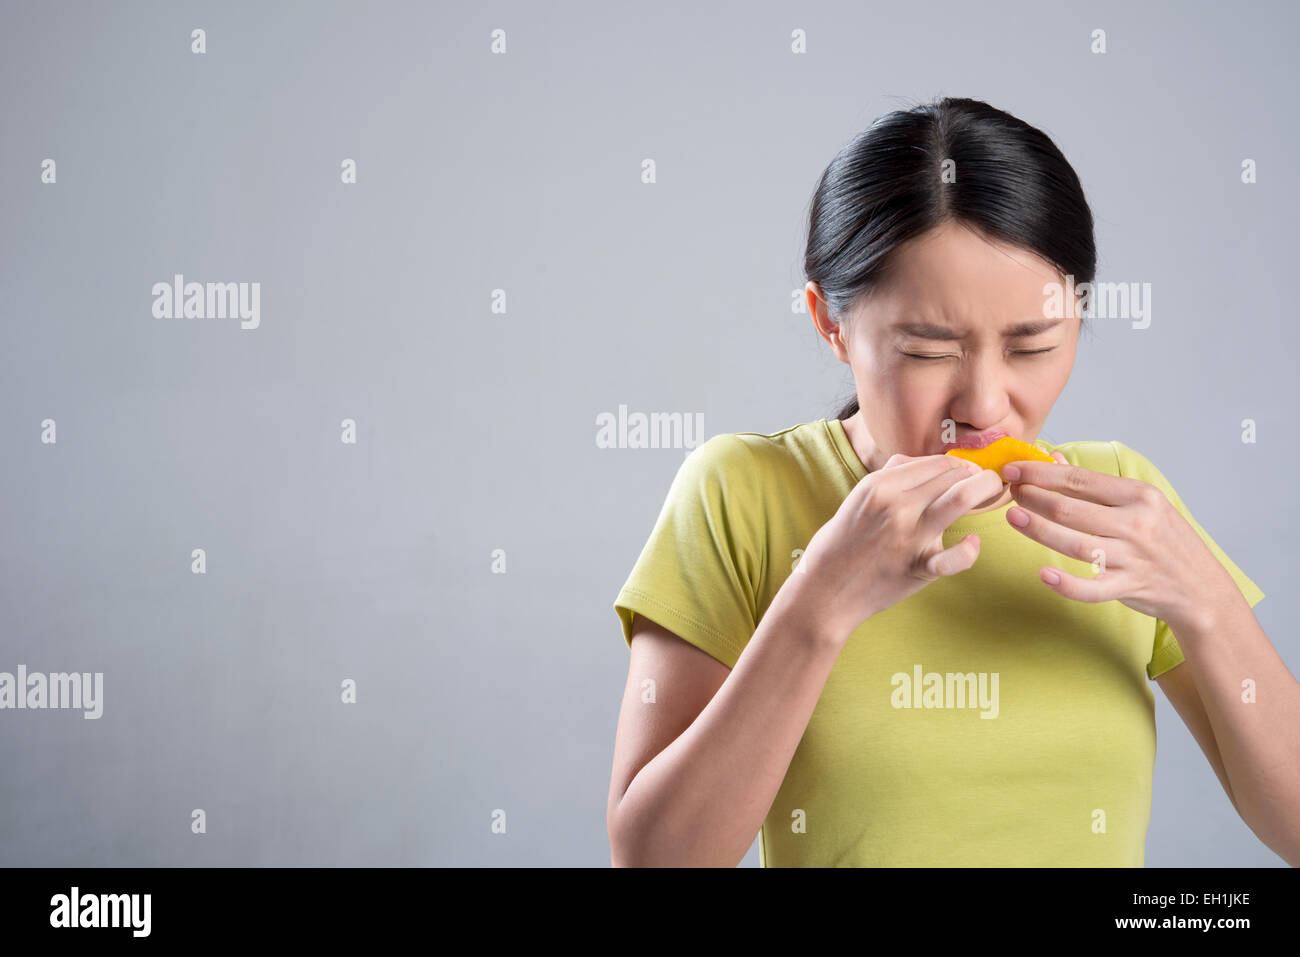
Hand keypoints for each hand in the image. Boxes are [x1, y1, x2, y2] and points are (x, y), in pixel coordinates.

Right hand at [790, 452, 1003, 641]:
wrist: (825, 591)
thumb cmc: (840, 544)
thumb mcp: (857, 499)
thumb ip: (888, 476)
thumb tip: (920, 461)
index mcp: (878, 485)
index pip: (933, 462)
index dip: (959, 463)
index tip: (968, 470)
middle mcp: (895, 505)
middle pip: (951, 474)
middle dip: (976, 473)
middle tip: (987, 480)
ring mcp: (909, 536)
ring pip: (960, 499)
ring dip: (984, 490)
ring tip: (993, 491)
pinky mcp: (918, 567)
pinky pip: (955, 558)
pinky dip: (970, 550)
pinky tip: (972, 543)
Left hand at [1002, 451, 1229, 624]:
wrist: (1201, 587)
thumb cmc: (1164, 539)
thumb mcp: (1140, 504)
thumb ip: (1094, 485)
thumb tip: (1051, 459)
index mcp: (1139, 496)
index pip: (1079, 480)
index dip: (1040, 474)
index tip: (1013, 469)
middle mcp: (1136, 524)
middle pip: (1071, 510)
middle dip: (1033, 498)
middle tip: (1009, 493)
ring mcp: (1132, 558)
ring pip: (1074, 544)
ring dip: (1038, 530)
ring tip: (1012, 518)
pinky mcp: (1129, 587)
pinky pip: (1091, 588)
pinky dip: (1066, 583)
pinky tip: (1043, 574)